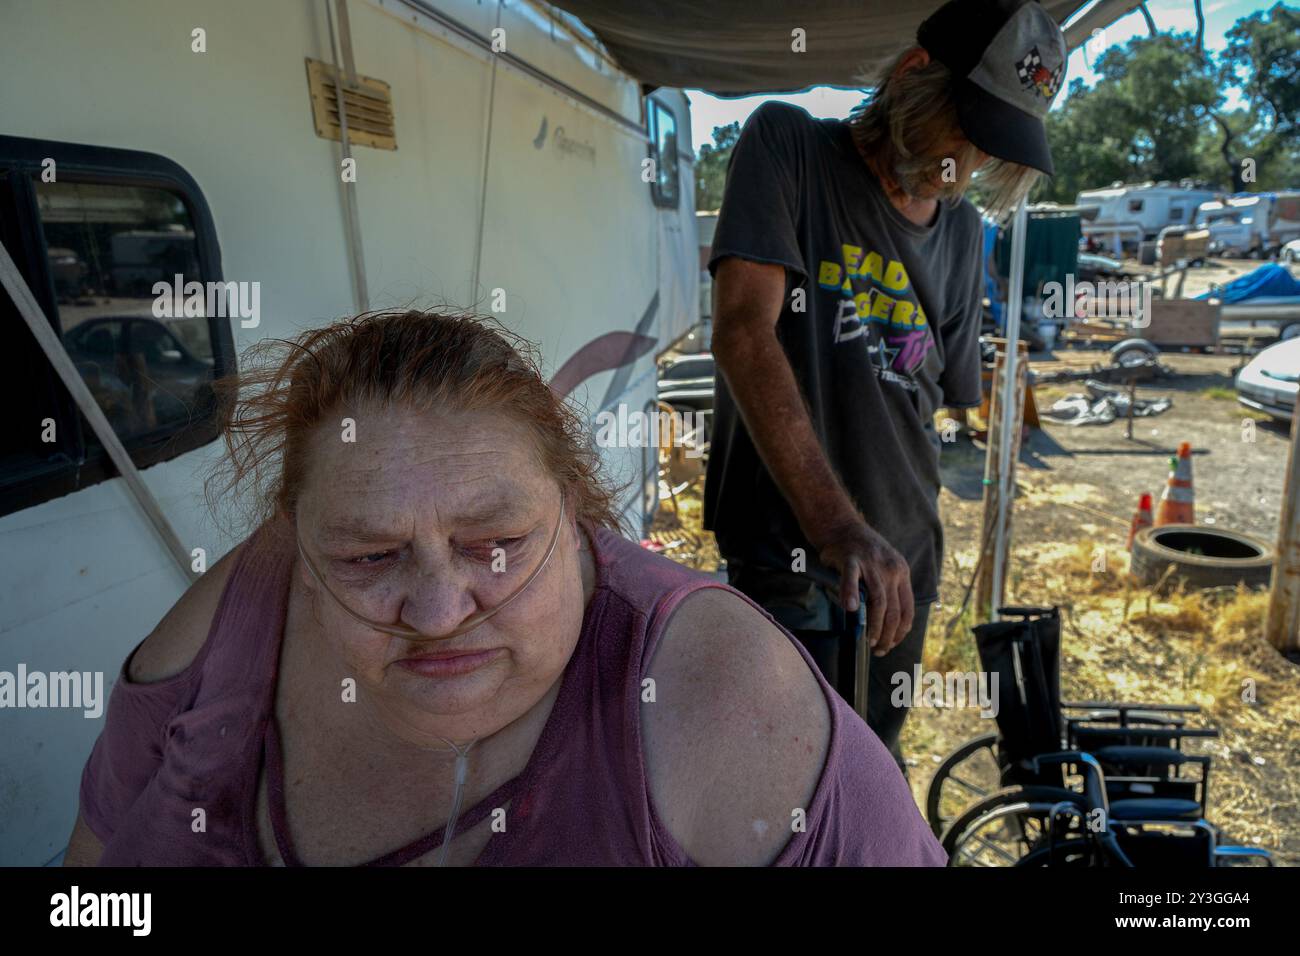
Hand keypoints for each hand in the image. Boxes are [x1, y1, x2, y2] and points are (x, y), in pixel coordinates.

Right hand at [811, 519, 913, 655]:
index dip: (901, 632)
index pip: (907, 609)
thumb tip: (885, 624)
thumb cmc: (860, 551)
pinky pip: (852, 579)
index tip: (892, 644)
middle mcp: (891, 569)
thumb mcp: (884, 567)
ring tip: (870, 641)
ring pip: (878, 601)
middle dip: (888, 635)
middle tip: (879, 650)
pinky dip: (850, 594)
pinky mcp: (851, 559)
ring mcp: (871, 563)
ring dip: (875, 626)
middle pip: (894, 610)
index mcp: (901, 572)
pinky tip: (849, 609)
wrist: (841, 525)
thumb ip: (887, 590)